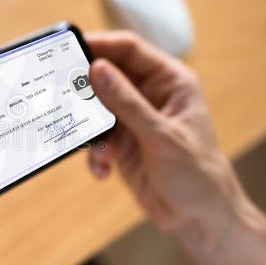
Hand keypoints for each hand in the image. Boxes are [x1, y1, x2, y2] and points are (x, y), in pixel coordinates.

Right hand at [86, 31, 248, 241]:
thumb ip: (126, 102)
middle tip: (66, 97)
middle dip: (87, 91)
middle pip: (108, 75)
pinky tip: (104, 169)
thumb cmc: (197, 175)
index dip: (101, 45)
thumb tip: (97, 70)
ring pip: (97, 108)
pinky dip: (95, 153)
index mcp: (171, 82)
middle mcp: (151, 95)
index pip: (130, 50)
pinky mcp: (122, 142)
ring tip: (101, 151)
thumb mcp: (161, 136)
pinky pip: (96, 136)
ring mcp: (134, 118)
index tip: (72, 48)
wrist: (199, 219)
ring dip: (92, 130)